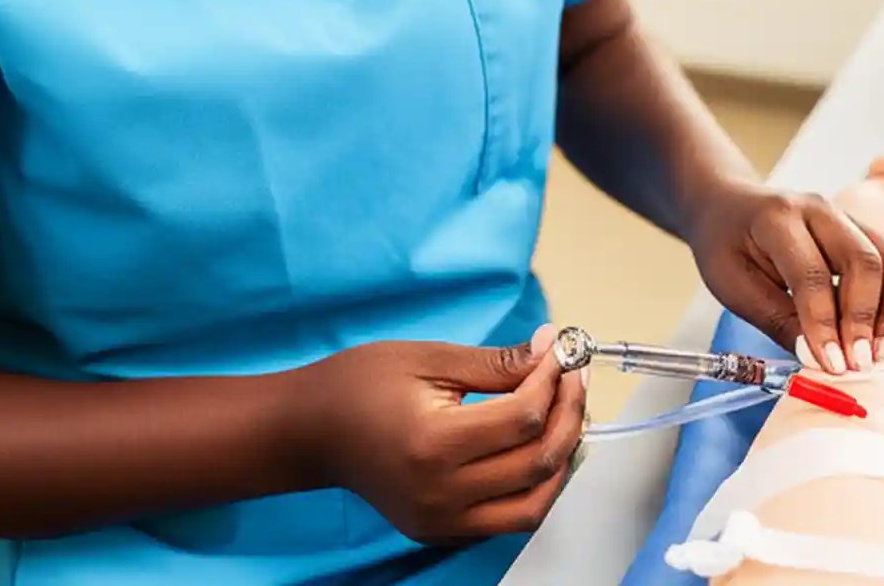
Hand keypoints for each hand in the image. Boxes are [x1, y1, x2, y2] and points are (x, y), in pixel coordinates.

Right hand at [288, 326, 585, 543]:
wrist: (311, 432)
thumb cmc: (359, 385)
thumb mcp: (428, 359)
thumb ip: (495, 363)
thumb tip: (551, 351)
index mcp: (433, 444)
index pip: (523, 417)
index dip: (552, 381)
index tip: (560, 354)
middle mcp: (441, 493)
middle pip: (538, 461)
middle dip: (568, 413)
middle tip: (573, 379)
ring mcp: (441, 521)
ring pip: (534, 504)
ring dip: (561, 459)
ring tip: (565, 416)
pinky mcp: (440, 532)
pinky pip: (508, 519)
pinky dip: (534, 487)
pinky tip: (538, 449)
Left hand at [687, 181, 883, 373]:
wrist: (728, 208)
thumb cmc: (726, 247)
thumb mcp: (733, 287)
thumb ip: (776, 319)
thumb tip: (818, 358)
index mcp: (776, 219)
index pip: (812, 273)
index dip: (825, 323)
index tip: (832, 365)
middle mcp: (819, 211)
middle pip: (864, 260)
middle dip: (866, 319)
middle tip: (858, 363)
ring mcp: (849, 218)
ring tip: (880, 353)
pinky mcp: (866, 233)